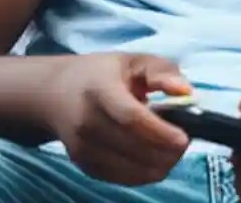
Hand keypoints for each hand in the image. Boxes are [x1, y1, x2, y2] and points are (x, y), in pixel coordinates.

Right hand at [44, 53, 191, 185]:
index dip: (159, 132)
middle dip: (167, 152)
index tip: (184, 138)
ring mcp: (83, 149)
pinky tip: (154, 157)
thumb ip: (162, 71)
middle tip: (185, 141)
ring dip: (160, 165)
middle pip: (133, 149)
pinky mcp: (85, 167)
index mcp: (99, 90)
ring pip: (130, 171)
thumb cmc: (103, 74)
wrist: (55, 95)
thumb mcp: (134, 61)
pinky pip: (123, 179)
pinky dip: (145, 173)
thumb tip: (185, 92)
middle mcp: (87, 123)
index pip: (129, 118)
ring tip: (170, 147)